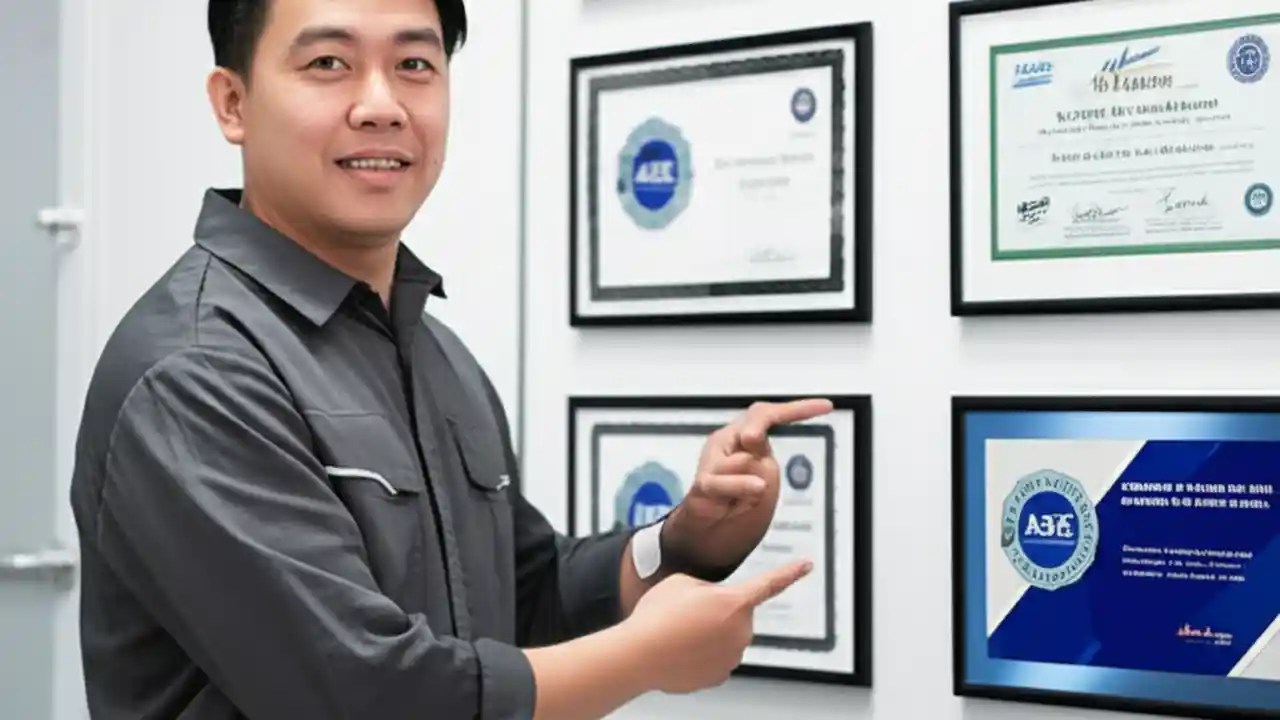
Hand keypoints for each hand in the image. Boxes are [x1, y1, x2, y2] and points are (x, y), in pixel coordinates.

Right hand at [624, 559, 812, 693]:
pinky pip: (717, 658)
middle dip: (717, 612)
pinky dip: (702, 655)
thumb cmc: (657, 616)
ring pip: (726, 637)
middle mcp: (741, 630)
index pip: (770, 583)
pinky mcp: (721, 675)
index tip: (806, 565)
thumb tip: (711, 601)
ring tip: (679, 633)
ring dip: (709, 633)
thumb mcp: (681, 582)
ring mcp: (733, 655)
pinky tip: (682, 651)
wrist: (639, 654)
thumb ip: (706, 587)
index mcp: (735, 601)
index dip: (790, 573)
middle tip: (687, 615)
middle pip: (736, 614)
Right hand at [662, 399, 833, 576]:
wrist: (707, 527)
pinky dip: (741, 486)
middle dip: (757, 426)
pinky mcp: (704, 485)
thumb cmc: (736, 496)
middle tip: (755, 438)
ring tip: (752, 496)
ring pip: (741, 460)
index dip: (796, 409)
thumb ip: (761, 454)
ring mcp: (712, 463)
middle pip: (751, 424)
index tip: (825, 407)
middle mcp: (725, 443)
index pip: (766, 414)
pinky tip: (755, 490)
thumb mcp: (760, 473)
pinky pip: (724, 482)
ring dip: (752, 480)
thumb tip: (752, 440)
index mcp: (741, 436)